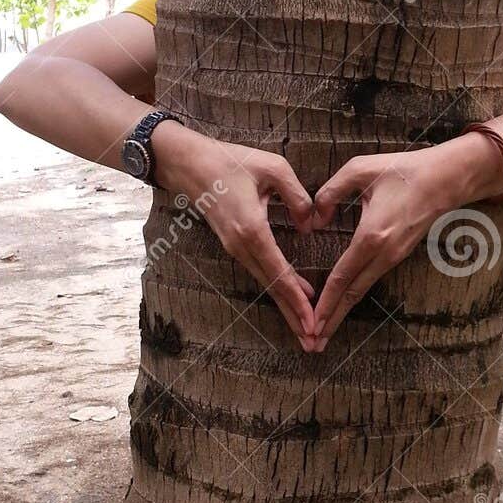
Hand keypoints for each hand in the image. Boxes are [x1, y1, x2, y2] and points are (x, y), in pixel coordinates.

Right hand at [153, 121, 317, 348]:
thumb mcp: (273, 168)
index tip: (313, 318)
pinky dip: (278, 290)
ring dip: (286, 307)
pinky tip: (292, 299)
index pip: (279, 272)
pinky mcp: (234, 246)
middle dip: (294, 316)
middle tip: (313, 340)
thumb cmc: (230, 162)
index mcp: (251, 230)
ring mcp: (235, 249)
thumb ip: (298, 197)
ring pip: (266, 284)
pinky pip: (260, 273)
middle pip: (272, 288)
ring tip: (306, 329)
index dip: (298, 298)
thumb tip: (311, 226)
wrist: (189, 165)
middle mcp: (242, 247)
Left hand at [308, 134, 502, 349]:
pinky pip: (370, 279)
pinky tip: (342, 302)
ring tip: (324, 331)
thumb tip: (313, 219)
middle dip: (331, 320)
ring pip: (362, 290)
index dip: (325, 302)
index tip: (310, 321)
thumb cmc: (403, 170)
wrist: (447, 178)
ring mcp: (393, 257)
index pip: (342, 277)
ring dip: (341, 312)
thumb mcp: (360, 170)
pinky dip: (353, 295)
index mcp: (371, 236)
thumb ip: (329, 192)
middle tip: (313, 343)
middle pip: (352, 295)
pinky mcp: (398, 254)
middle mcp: (383, 254)